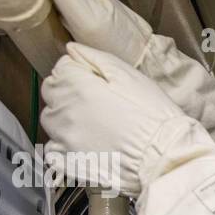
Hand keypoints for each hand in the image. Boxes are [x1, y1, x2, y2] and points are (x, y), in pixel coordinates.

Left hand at [40, 43, 214, 196]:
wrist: (163, 158)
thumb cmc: (152, 115)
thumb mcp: (130, 76)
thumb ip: (95, 59)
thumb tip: (72, 50)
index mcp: (75, 86)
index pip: (60, 69)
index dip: (79, 73)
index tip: (97, 82)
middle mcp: (62, 111)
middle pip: (52, 94)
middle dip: (68, 94)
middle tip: (97, 104)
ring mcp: (62, 139)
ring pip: (51, 121)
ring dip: (64, 119)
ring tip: (92, 126)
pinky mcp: (68, 163)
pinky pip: (54, 150)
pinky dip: (64, 146)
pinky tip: (85, 146)